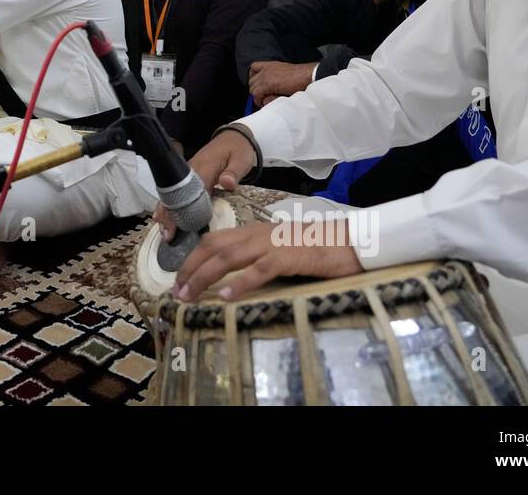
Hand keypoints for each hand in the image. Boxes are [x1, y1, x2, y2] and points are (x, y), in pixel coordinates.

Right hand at [153, 128, 255, 241]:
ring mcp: (188, 174)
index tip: (176, 226)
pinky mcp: (188, 177)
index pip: (190, 192)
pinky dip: (169, 205)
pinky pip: (176, 192)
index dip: (183, 210)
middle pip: (176, 195)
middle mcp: (191, 171)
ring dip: (166, 212)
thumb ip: (233, 172)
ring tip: (162, 230)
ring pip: (173, 194)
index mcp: (204, 167)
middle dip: (169, 215)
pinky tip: (162, 217)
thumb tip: (227, 184)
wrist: (234, 137)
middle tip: (166, 234)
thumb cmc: (238, 150)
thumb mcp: (241, 160)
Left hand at [174, 220, 361, 301]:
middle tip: (176, 291)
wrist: (351, 241)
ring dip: (204, 276)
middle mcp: (258, 234)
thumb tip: (232, 278)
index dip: (193, 258)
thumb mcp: (280, 250)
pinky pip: (258, 269)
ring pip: (228, 257)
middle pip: (213, 247)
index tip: (179, 279)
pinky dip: (239, 283)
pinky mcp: (288, 256)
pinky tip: (224, 296)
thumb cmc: (317, 249)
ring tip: (189, 296)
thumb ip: (257, 258)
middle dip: (190, 269)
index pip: (214, 241)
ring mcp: (272, 244)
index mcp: (254, 232)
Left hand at [248, 60, 317, 105]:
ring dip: (257, 96)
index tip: (258, 85)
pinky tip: (265, 102)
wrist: (307, 75)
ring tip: (264, 101)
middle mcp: (266, 69)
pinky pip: (256, 94)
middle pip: (252, 81)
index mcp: (271, 65)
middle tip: (262, 97)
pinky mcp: (267, 84)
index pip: (254, 67)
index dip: (253, 76)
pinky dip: (259, 100)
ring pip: (253, 88)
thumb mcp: (286, 73)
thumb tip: (272, 88)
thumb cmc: (301, 76)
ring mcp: (266, 76)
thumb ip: (277, 78)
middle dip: (255, 90)